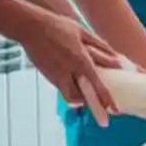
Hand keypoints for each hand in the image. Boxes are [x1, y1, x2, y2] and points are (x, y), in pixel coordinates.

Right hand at [15, 8, 121, 126]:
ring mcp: (56, 76)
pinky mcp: (48, 76)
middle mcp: (69, 71)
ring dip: (82, 98)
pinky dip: (72, 90)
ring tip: (90, 96)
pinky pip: (63, 89)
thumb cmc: (57, 26)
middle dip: (94, 108)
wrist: (30, 28)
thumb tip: (116, 58)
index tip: (115, 111)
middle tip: (104, 119)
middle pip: (84, 97)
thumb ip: (100, 46)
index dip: (107, 99)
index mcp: (80, 60)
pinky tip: (77, 84)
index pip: (97, 84)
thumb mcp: (82, 32)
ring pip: (72, 96)